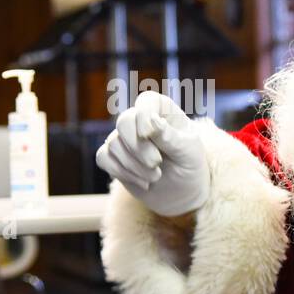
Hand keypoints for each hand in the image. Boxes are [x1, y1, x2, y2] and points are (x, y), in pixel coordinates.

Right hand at [95, 90, 209, 217]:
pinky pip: (103, 158)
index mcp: (163, 110)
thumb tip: (151, 121)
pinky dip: (120, 172)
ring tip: (155, 177)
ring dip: (134, 165)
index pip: (146, 102)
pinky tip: (142, 182)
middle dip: (138, 148)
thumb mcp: (188, 151)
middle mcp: (140, 120)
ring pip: (113, 144)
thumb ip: (170, 136)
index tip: (147, 135)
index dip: (143, 115)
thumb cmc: (189, 164)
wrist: (182, 192)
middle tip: (156, 163)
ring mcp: (125, 138)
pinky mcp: (114, 156)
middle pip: (124, 122)